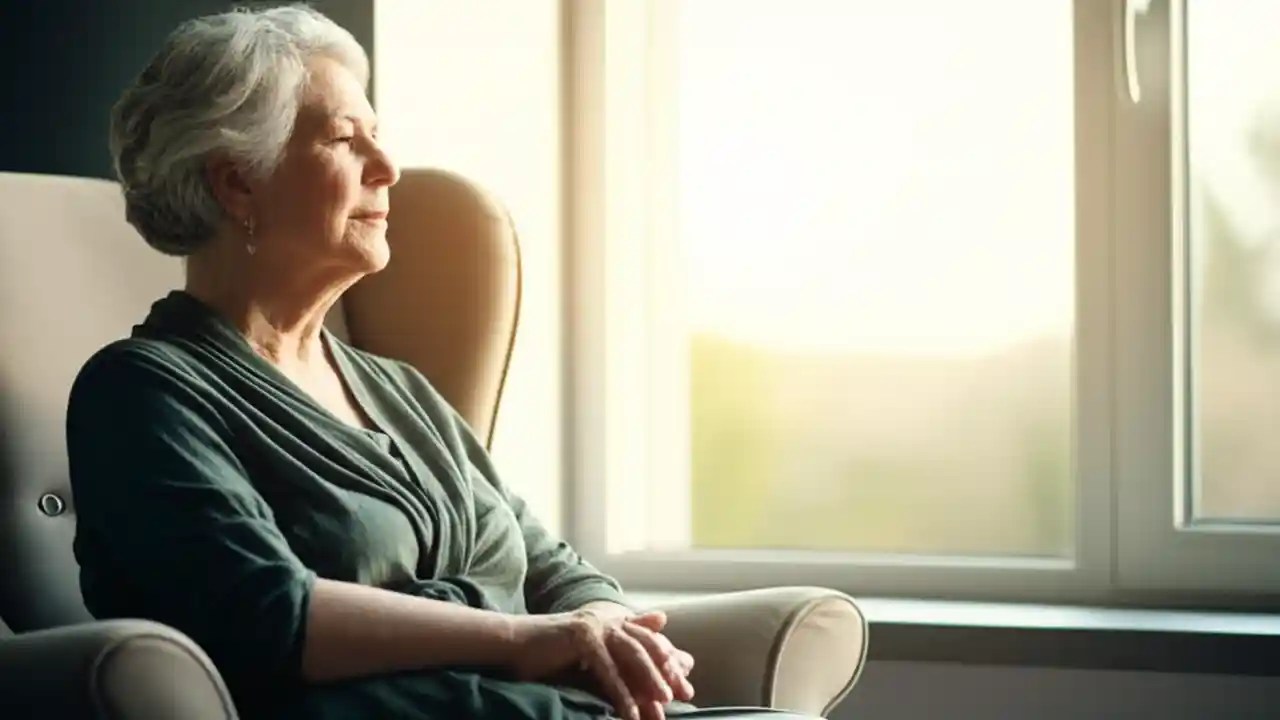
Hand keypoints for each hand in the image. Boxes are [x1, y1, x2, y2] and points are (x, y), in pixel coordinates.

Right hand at [510, 609, 692, 719]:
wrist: (514, 646)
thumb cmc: (550, 654)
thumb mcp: (593, 653)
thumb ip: (623, 645)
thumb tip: (663, 621)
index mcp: (613, 621)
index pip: (650, 641)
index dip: (669, 662)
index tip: (685, 686)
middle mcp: (608, 619)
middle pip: (647, 646)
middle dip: (667, 673)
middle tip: (682, 697)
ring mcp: (595, 625)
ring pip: (632, 656)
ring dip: (649, 683)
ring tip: (662, 706)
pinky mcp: (581, 636)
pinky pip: (607, 669)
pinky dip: (621, 693)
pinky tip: (629, 713)